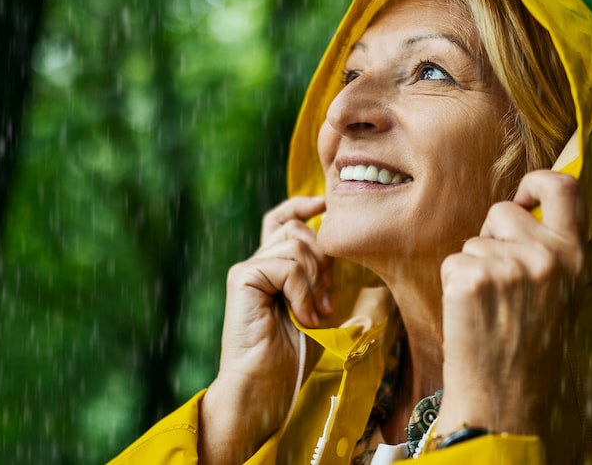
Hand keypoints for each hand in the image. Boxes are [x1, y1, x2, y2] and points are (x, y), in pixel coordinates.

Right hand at [200, 196, 331, 463]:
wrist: (263, 389)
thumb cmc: (290, 358)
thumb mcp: (318, 312)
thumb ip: (323, 281)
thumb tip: (349, 251)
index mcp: (271, 268)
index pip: (283, 220)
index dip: (303, 206)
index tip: (326, 203)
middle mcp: (256, 264)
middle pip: (298, 229)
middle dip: (323, 259)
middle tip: (326, 300)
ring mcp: (247, 270)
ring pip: (296, 245)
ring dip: (316, 280)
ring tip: (315, 313)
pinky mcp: (242, 278)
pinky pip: (287, 264)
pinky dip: (303, 291)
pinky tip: (305, 317)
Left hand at [437, 170, 585, 448]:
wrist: (506, 399)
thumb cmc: (531, 349)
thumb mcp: (562, 296)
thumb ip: (552, 252)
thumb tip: (528, 208)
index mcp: (574, 257)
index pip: (565, 187)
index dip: (537, 181)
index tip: (522, 197)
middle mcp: (545, 256)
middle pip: (503, 211)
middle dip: (492, 233)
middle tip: (497, 279)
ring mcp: (507, 266)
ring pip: (474, 241)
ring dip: (473, 266)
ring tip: (489, 308)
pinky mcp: (470, 278)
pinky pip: (453, 261)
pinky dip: (454, 285)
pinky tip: (471, 316)